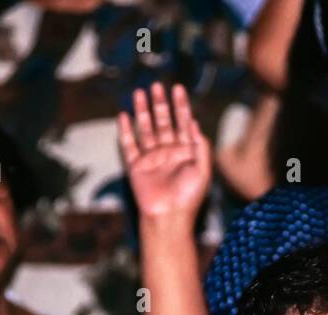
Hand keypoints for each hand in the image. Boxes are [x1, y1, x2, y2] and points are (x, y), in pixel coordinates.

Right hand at [118, 82, 211, 224]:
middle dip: (161, 104)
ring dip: (144, 111)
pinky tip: (124, 115)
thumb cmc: (189, 197)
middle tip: (158, 86)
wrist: (168, 216)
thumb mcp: (203, 170)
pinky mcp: (136, 167)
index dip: (181, 106)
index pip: (183, 123)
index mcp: (185, 152)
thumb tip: (196, 124)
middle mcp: (168, 152)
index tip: (178, 88)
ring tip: (140, 92)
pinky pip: (129, 145)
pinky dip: (126, 130)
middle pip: (164, 122)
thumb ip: (201, 147)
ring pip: (146, 129)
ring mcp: (151, 158)